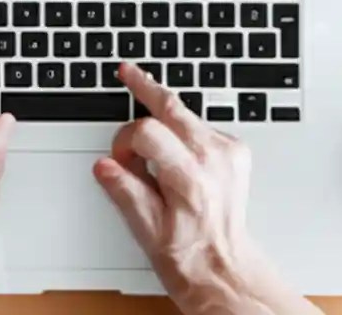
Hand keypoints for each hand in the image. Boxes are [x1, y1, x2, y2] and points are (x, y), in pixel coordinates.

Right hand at [93, 64, 320, 314]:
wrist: (225, 268)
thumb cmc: (189, 256)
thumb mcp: (146, 232)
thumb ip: (125, 193)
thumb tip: (105, 166)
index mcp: (191, 178)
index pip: (148, 131)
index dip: (124, 141)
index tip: (118, 159)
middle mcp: (214, 158)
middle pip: (174, 106)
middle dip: (146, 88)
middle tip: (128, 72)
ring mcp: (229, 153)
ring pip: (187, 114)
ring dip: (163, 115)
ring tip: (143, 120)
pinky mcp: (236, 152)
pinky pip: (201, 127)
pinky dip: (181, 130)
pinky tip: (171, 150)